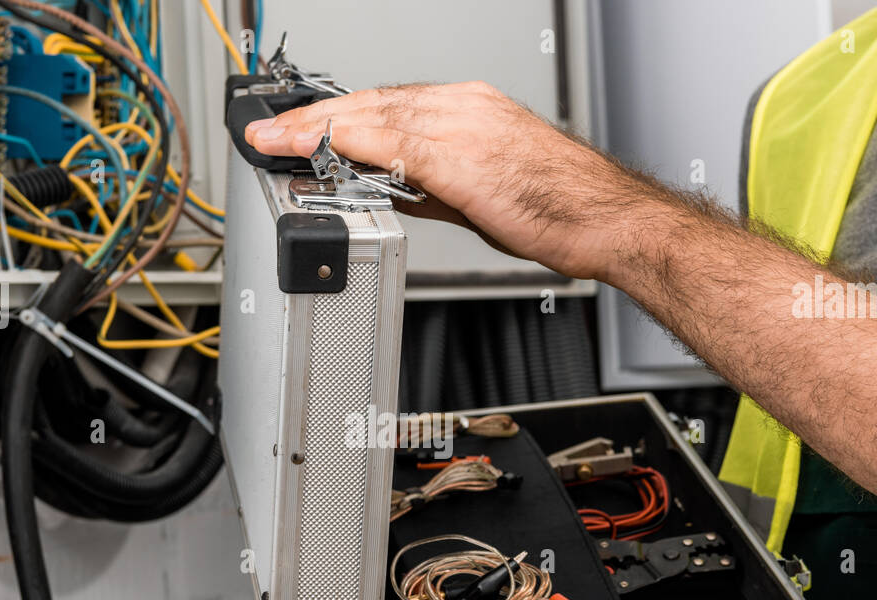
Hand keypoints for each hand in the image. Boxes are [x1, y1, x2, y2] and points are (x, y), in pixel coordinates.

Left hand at [243, 82, 632, 281]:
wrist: (607, 220)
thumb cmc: (560, 208)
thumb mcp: (484, 191)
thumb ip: (432, 185)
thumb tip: (391, 188)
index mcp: (471, 108)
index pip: (388, 104)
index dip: (337, 116)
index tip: (303, 128)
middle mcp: (464, 106)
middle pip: (371, 103)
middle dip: (314, 117)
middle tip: (269, 131)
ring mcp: (463, 125)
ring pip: (373, 115)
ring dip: (317, 128)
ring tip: (276, 142)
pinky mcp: (462, 156)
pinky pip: (393, 143)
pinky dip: (350, 143)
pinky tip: (319, 149)